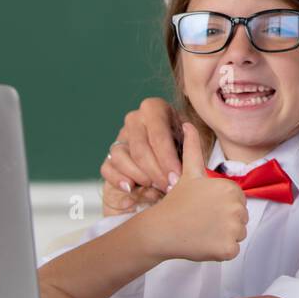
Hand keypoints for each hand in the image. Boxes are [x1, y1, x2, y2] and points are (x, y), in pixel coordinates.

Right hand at [100, 97, 184, 215]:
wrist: (168, 161)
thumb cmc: (181, 149)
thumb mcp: (190, 145)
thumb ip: (190, 151)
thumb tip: (185, 165)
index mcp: (155, 109)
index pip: (158, 136)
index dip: (168, 159)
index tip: (177, 177)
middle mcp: (135, 119)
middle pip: (140, 149)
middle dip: (156, 172)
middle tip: (169, 187)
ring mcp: (119, 137)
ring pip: (120, 156)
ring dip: (139, 176)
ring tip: (154, 188)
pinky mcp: (109, 157)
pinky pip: (107, 168)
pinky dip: (119, 180)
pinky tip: (131, 188)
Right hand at [142, 122, 247, 261]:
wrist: (161, 229)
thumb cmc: (176, 202)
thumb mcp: (188, 172)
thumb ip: (193, 148)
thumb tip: (188, 123)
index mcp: (231, 188)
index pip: (238, 202)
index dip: (221, 207)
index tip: (204, 207)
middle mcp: (236, 207)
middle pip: (240, 218)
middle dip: (223, 221)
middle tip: (201, 220)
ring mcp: (233, 229)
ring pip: (237, 235)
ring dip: (222, 236)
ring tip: (202, 230)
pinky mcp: (228, 248)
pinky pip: (231, 250)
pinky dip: (220, 250)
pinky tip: (203, 243)